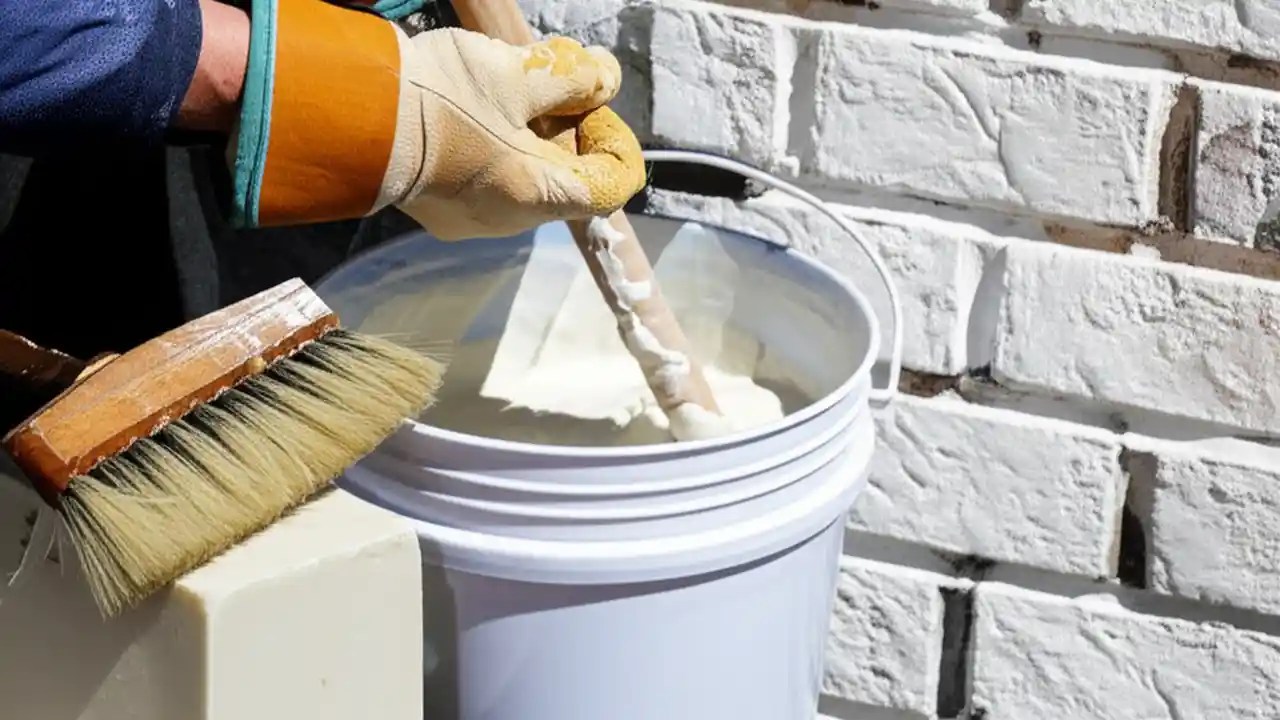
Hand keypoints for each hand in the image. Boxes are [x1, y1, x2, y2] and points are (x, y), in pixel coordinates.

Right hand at [224, 0, 644, 236]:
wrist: (348, 116)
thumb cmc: (439, 98)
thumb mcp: (517, 74)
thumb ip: (572, 77)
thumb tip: (606, 76)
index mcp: (539, 196)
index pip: (613, 185)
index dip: (615, 141)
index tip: (591, 99)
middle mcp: (509, 220)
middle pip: (569, 178)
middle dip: (568, 125)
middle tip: (548, 77)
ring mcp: (471, 218)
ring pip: (527, 175)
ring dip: (532, 130)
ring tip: (510, 83)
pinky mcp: (440, 206)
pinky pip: (489, 177)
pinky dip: (499, 142)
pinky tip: (477, 105)